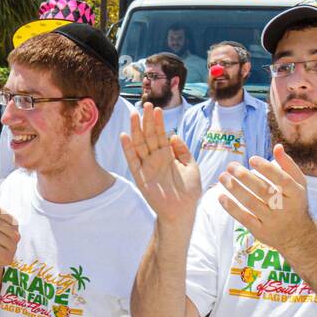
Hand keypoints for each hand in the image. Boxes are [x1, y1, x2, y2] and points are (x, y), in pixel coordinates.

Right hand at [120, 103, 201, 226]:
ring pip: (139, 145)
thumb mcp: (192, 167)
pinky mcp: (141, 177)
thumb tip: (173, 135)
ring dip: (136, 130)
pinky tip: (124, 136)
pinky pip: (132, 161)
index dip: (158, 122)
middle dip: (147, 121)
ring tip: (134, 115)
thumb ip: (183, 151)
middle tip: (146, 104)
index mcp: (168, 156)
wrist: (183, 212)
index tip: (157, 108)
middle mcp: (155, 159)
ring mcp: (147, 167)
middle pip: (149, 136)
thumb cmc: (189, 192)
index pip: (161, 135)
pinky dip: (128, 149)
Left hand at [218, 145, 316, 255]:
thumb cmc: (295, 203)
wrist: (298, 235)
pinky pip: (244, 218)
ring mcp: (272, 221)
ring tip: (223, 177)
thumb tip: (277, 147)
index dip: (266, 168)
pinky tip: (221, 197)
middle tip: (231, 166)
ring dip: (235, 189)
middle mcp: (284, 207)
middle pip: (263, 190)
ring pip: (251, 203)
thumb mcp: (298, 184)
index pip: (282, 179)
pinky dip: (232, 208)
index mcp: (295, 193)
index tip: (251, 158)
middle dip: (245, 177)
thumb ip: (288, 165)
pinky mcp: (261, 231)